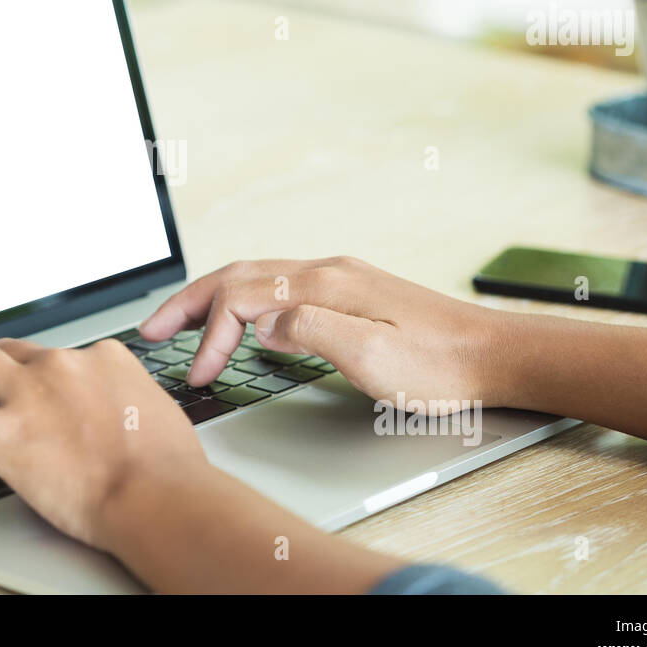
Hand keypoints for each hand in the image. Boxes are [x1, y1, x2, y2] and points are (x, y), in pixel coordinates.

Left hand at [0, 336, 210, 548]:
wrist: (160, 499)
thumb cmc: (169, 471)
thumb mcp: (155, 416)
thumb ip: (126, 404)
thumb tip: (120, 413)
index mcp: (103, 358)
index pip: (60, 355)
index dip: (43, 376)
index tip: (39, 392)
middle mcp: (61, 365)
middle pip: (11, 350)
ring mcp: (27, 395)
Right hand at [139, 256, 511, 410]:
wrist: (495, 356)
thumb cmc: (441, 365)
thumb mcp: (373, 355)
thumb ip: (310, 331)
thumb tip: (264, 323)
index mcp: (326, 284)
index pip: (242, 297)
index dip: (209, 333)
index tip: (199, 374)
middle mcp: (327, 272)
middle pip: (239, 275)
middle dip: (189, 302)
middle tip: (151, 329)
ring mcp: (339, 280)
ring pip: (256, 278)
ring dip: (212, 299)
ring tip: (180, 323)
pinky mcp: (349, 294)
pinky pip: (278, 287)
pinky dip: (243, 302)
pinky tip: (242, 322)